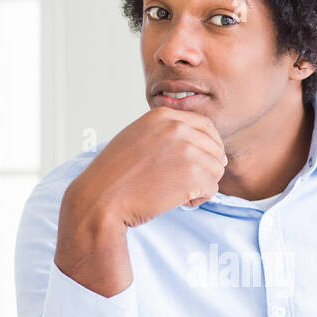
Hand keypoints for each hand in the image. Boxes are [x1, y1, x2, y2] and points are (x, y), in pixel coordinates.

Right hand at [55, 107, 226, 295]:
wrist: (100, 199)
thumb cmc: (115, 176)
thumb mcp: (137, 137)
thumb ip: (164, 133)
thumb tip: (197, 141)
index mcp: (163, 115)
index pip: (206, 126)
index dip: (210, 146)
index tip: (202, 162)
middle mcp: (177, 127)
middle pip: (215, 148)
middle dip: (206, 168)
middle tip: (186, 183)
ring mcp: (186, 150)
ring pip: (216, 169)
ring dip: (202, 185)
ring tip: (177, 193)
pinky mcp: (192, 174)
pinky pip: (212, 188)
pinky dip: (199, 199)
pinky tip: (178, 201)